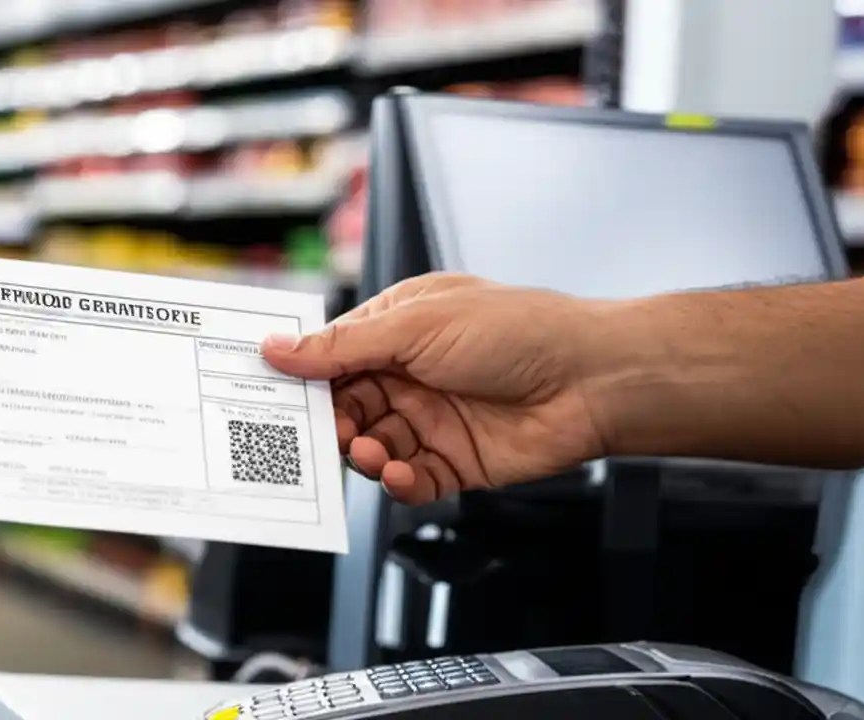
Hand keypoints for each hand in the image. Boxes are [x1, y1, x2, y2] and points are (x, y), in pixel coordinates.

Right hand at [263, 273, 612, 504]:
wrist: (593, 380)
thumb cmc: (517, 330)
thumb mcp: (417, 327)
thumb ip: (344, 347)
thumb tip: (277, 348)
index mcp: (399, 328)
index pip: (333, 355)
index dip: (302, 374)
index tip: (270, 392)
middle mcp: (411, 374)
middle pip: (345, 406)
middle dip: (329, 421)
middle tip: (324, 431)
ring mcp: (431, 420)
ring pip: (371, 446)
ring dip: (362, 452)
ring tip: (368, 451)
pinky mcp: (453, 463)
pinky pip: (408, 479)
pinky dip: (396, 481)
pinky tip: (399, 474)